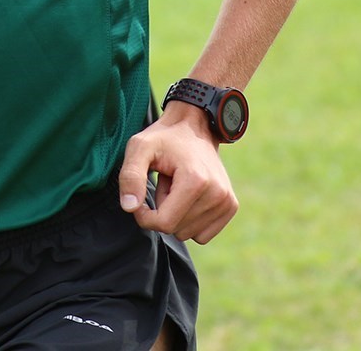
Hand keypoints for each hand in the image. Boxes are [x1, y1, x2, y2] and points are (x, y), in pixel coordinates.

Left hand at [118, 105, 236, 243]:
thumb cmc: (164, 138)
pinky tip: (189, 195)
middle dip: (163, 211)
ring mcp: (227, 201)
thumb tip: (129, 208)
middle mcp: (217, 193)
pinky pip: (202, 235)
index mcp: (196, 180)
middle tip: (167, 183)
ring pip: (188, 234)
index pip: (164, 223)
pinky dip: (191, 220)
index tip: (140, 197)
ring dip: (176, 214)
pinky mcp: (230, 206)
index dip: (145, 215)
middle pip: (176, 230)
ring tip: (178, 186)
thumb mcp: (140, 148)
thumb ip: (130, 176)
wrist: (195, 126)